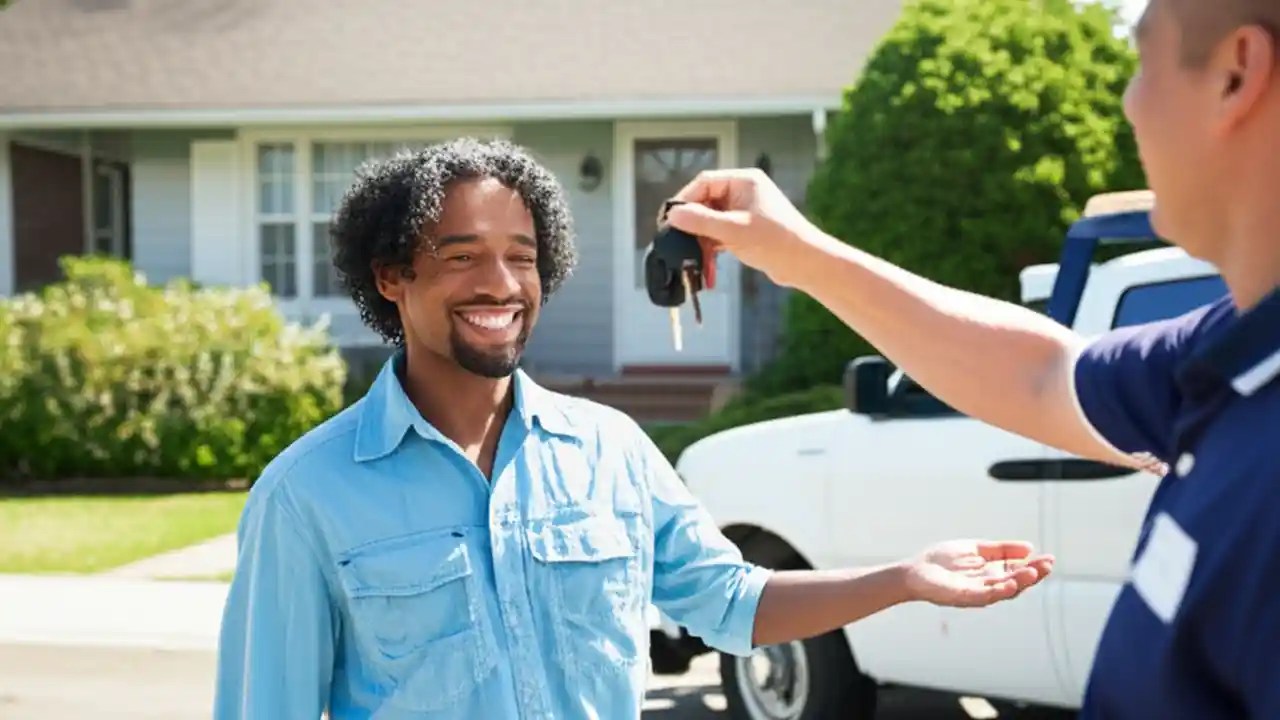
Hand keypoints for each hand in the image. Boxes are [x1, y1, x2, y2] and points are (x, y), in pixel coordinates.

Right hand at [665, 168, 826, 288]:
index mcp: (744, 181)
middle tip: (677, 241)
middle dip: (693, 224)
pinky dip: (713, 248)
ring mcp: (745, 211)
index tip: (671, 220)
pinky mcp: (747, 230)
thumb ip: (701, 221)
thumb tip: (672, 215)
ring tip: (693, 259)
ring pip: (712, 221)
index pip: (704, 183)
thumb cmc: (774, 241)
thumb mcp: (733, 230)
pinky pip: (721, 234)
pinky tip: (706, 266)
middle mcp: (744, 192)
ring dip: (702, 241)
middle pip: (706, 202)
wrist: (805, 264)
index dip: (685, 200)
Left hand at [901, 539, 1053, 607]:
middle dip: (1033, 575)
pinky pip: (985, 596)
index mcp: (990, 573)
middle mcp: (987, 585)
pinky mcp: (964, 597)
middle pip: (1016, 582)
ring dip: (1020, 583)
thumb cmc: (940, 561)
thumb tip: (1029, 547)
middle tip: (1047, 565)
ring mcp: (976, 593)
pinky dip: (999, 591)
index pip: (1017, 571)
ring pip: (1004, 590)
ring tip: (1033, 572)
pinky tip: (1010, 584)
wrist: (913, 572)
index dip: (1033, 566)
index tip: (1048, 558)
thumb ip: (999, 549)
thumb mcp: (974, 548)